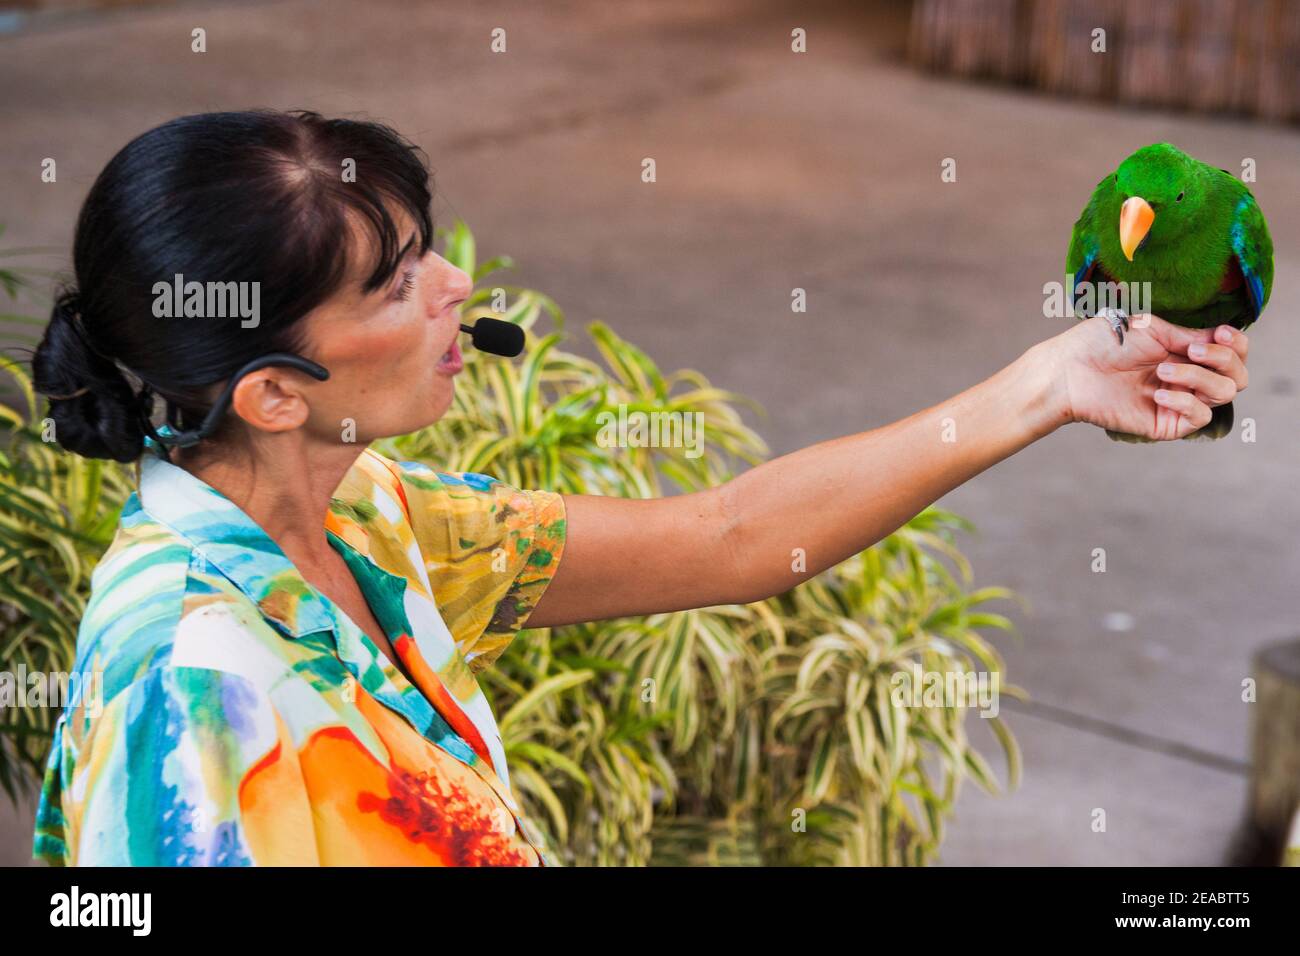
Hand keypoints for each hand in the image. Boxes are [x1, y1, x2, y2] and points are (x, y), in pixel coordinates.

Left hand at [1040, 314, 1248, 439]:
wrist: (1071, 368)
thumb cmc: (1103, 342)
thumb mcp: (1152, 329)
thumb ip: (1188, 336)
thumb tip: (1217, 340)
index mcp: (1185, 352)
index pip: (1234, 353)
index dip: (1236, 344)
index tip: (1219, 333)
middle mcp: (1187, 378)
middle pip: (1237, 377)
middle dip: (1224, 359)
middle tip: (1192, 351)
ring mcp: (1178, 401)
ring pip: (1223, 394)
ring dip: (1199, 377)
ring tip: (1163, 370)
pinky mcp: (1165, 424)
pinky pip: (1199, 417)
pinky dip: (1185, 401)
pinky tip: (1159, 393)